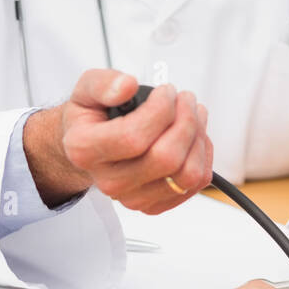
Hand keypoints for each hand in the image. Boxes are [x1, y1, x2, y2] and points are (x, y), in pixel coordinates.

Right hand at [22, 70, 212, 213]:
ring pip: (186, 174)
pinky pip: (196, 183)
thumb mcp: (87, 89)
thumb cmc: (93, 117)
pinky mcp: (156, 204)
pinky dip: (202, 155)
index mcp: (86, 150)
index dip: (160, 109)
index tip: (166, 91)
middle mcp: (109, 181)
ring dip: (198, 137)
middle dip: (186, 121)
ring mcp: (133, 197)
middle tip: (185, 98)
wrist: (90, 148)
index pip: (134, 137)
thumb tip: (127, 86)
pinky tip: (192, 136)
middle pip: (165, 158)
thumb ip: (103, 84)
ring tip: (193, 114)